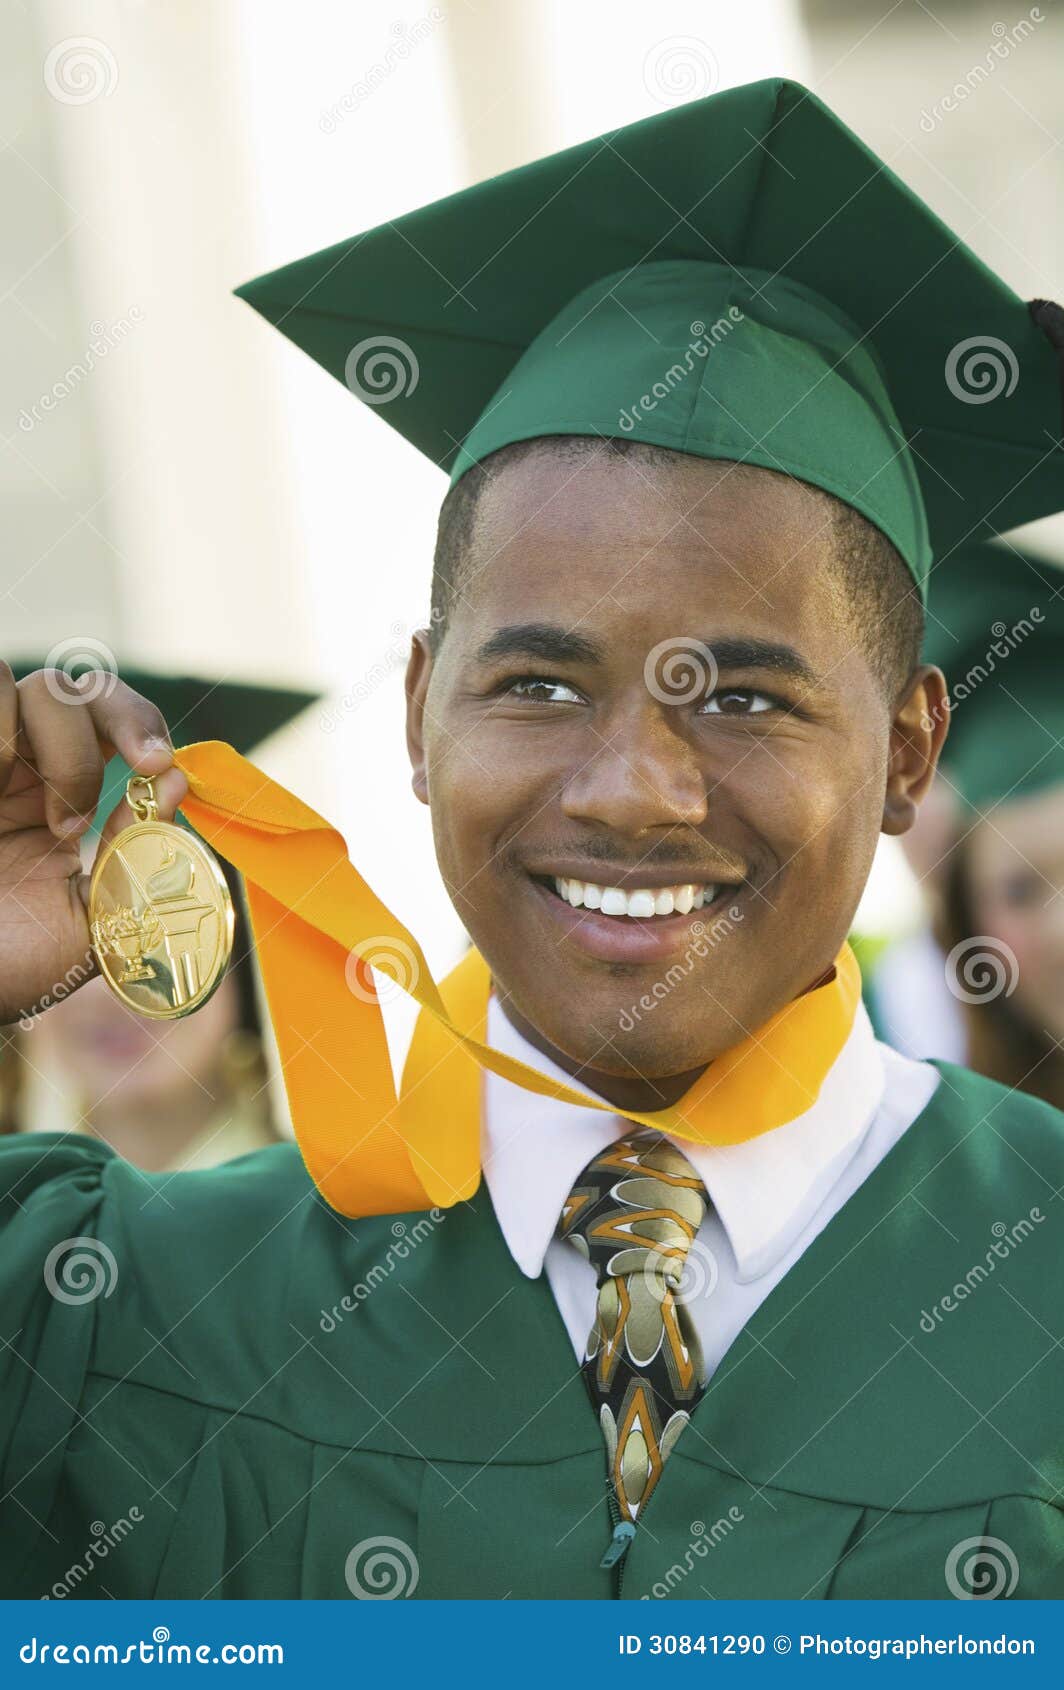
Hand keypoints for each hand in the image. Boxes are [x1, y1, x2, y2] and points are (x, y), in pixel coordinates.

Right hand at [0, 665, 187, 1023]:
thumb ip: (135, 855)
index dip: (140, 724)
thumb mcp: (96, 918)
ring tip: (53, 824)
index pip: (104, 721)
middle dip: (122, 714)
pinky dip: (3, 737)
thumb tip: (176, 785)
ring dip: (65, 748)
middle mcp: (16, 767)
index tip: (161, 765)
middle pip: (75, 686)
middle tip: (145, 763)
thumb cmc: (12, 963)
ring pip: (36, 685)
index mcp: (54, 795)